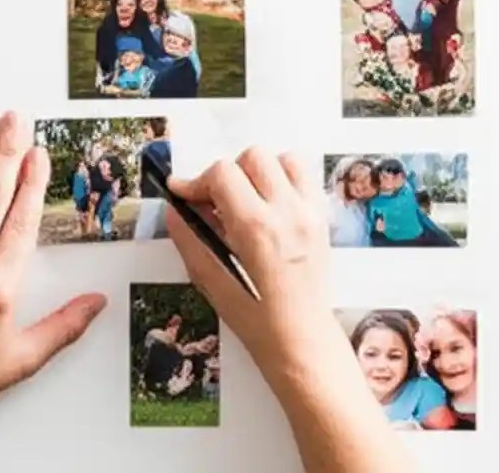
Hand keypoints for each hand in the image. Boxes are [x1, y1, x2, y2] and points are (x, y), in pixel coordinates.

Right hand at [164, 148, 336, 373]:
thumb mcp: (212, 281)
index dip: (196, 180)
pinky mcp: (322, 219)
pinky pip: (305, 177)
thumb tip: (176, 210)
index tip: (184, 193)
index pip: (222, 173)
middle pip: (252, 157)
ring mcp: (310, 213)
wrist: (302, 340)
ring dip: (259, 171)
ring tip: (246, 199)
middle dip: (227, 173)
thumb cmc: (258, 320)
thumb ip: (190, 239)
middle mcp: (287, 214)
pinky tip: (269, 205)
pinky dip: (284, 180)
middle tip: (215, 201)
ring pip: (283, 159)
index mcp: (257, 229)